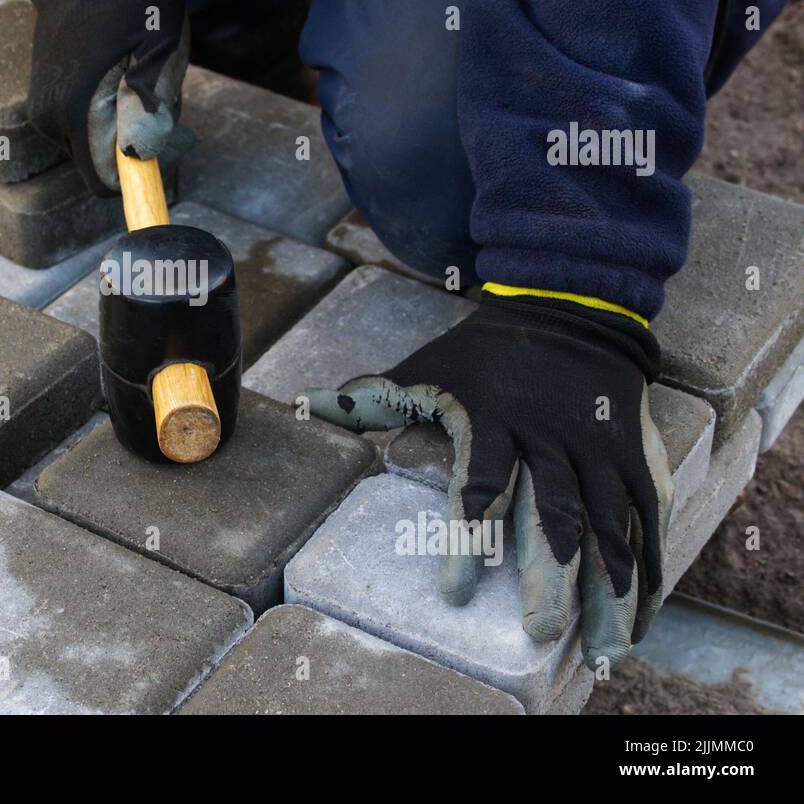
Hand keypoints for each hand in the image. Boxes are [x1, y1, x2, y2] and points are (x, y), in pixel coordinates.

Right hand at [24, 0, 188, 192]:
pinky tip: (116, 65)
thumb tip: (139, 154)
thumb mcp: (160, 48)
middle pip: (104, 162)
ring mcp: (43, 107)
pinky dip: (107, 106)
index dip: (138, 174)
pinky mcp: (45, 95)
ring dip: (122, 120)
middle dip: (134, 140)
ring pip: (95, 142)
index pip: (107, 182)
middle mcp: (51, 118)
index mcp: (77, 112)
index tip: (159, 140)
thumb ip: (152, 105)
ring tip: (133, 68)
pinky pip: (84, 122)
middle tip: (150, 84)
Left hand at [302, 292, 674, 668]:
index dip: (466, 539)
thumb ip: (371, 398)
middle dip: (546, 576)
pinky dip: (644, 569)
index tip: (453, 593)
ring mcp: (599, 448)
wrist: (571, 308)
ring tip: (599, 647)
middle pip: (552, 513)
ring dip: (606, 590)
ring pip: (608, 524)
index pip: (478, 484)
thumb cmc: (485, 351)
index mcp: (494, 419)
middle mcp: (551, 437)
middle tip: (537, 630)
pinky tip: (636, 618)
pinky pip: (647, 517)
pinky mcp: (635, 455)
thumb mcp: (427, 366)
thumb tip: (308, 404)